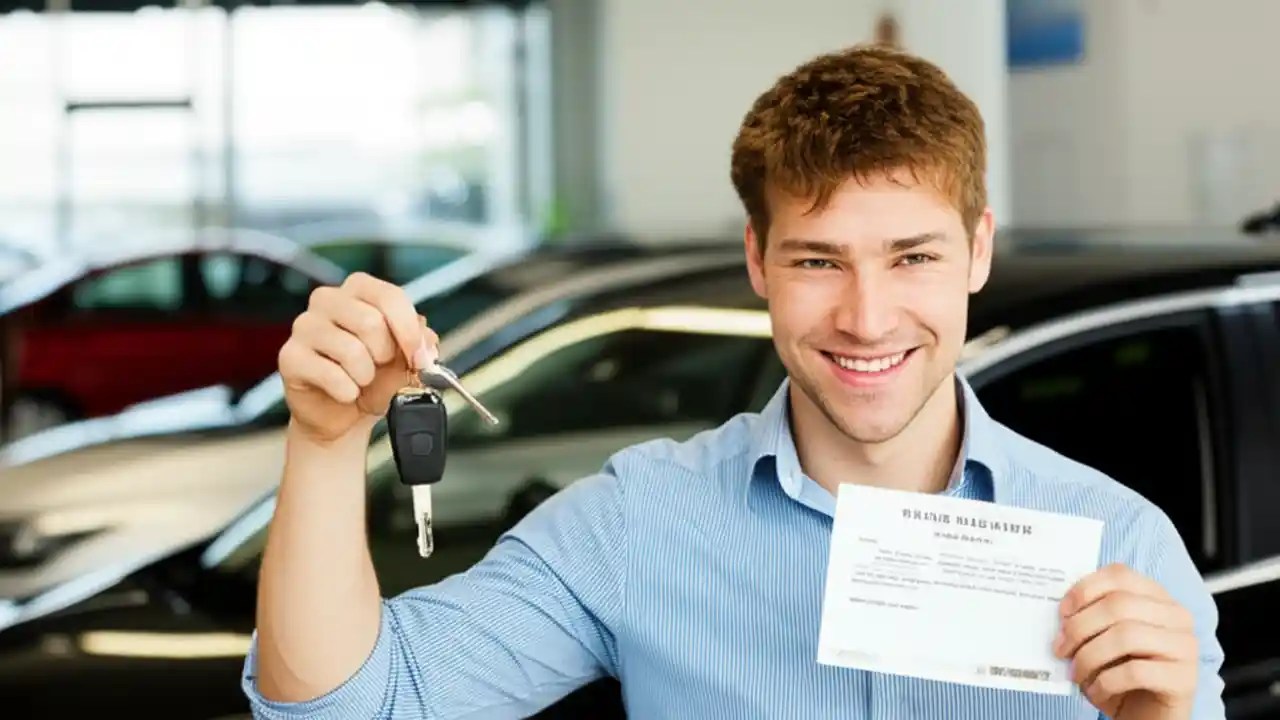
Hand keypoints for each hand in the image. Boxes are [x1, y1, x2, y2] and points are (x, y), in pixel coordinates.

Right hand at [278, 272, 437, 444]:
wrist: (342, 415)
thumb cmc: (374, 379)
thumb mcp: (406, 358)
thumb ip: (420, 343)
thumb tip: (425, 343)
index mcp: (359, 289)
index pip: (389, 296)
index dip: (409, 330)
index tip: (419, 357)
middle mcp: (327, 300)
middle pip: (370, 322)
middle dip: (385, 355)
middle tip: (380, 367)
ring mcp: (304, 327)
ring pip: (351, 350)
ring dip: (366, 376)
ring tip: (361, 379)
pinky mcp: (290, 357)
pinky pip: (331, 375)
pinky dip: (348, 392)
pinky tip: (344, 392)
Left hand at [1055, 563, 1196, 719]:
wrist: (1148, 715)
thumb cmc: (1121, 672)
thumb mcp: (1104, 639)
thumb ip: (1090, 619)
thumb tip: (1060, 616)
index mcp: (1157, 597)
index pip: (1119, 574)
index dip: (1084, 589)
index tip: (1062, 613)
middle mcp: (1177, 616)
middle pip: (1118, 604)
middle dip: (1079, 627)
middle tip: (1060, 649)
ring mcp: (1185, 647)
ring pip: (1126, 636)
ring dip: (1089, 656)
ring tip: (1075, 674)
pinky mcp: (1184, 679)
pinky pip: (1135, 672)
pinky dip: (1105, 682)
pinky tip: (1096, 692)